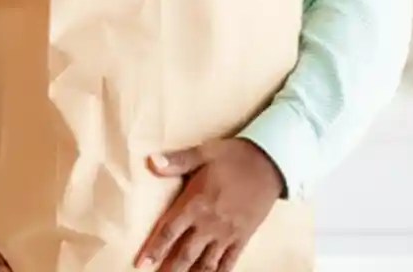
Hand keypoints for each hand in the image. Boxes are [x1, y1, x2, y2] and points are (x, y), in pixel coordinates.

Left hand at [136, 139, 283, 271]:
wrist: (271, 164)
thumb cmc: (234, 156)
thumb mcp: (204, 153)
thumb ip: (177, 161)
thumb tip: (152, 162)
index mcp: (195, 203)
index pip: (168, 231)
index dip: (154, 249)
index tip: (142, 263)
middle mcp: (209, 223)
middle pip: (185, 253)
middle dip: (170, 268)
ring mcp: (227, 233)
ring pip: (207, 262)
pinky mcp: (243, 236)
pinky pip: (230, 261)